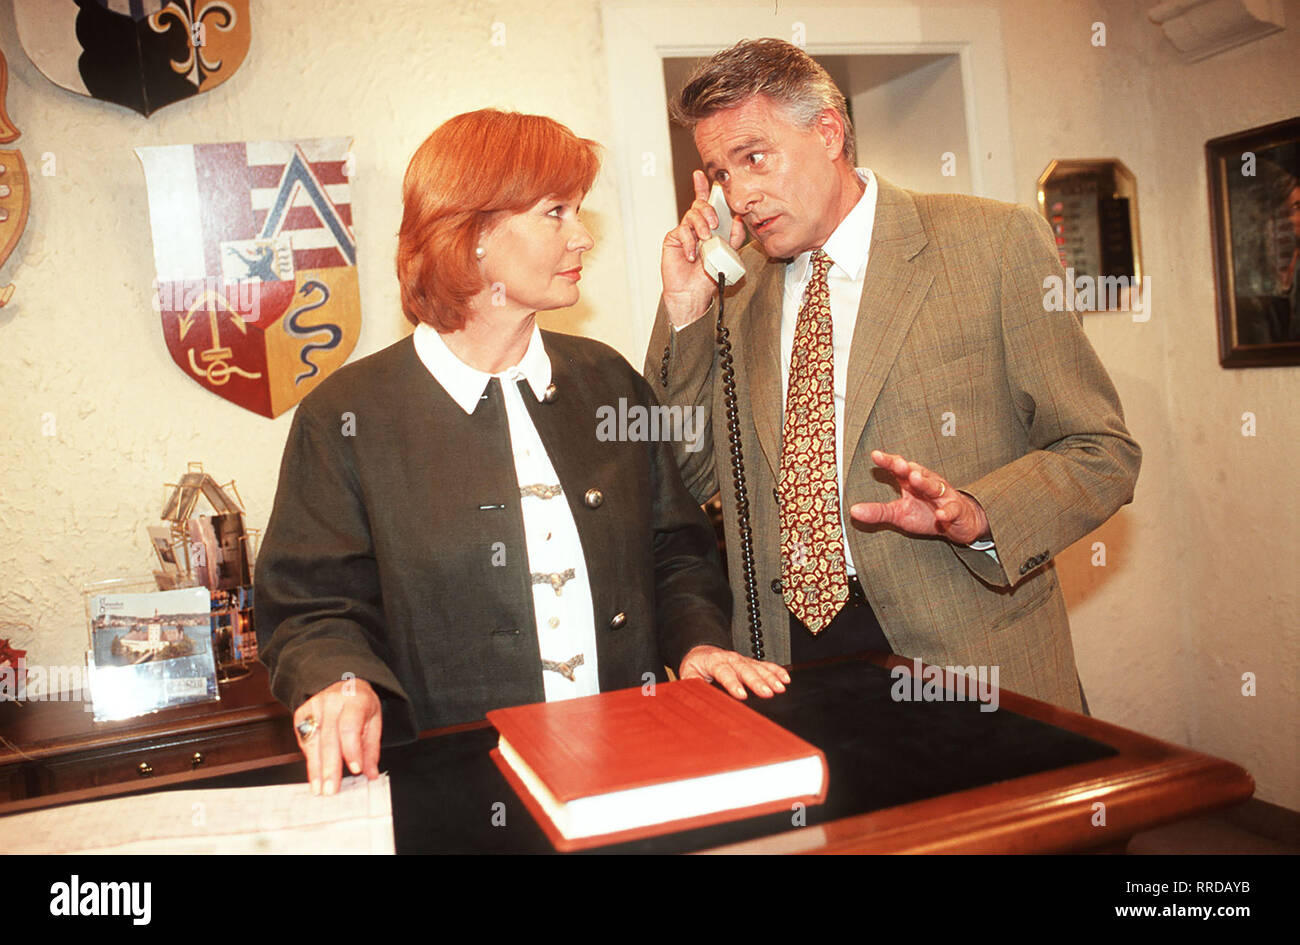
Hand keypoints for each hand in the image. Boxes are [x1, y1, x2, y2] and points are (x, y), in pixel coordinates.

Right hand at [294, 677, 382, 795]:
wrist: (344, 684)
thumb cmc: (361, 705)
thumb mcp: (374, 721)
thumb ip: (371, 749)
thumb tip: (371, 774)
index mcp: (355, 700)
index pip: (350, 727)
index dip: (351, 750)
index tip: (354, 770)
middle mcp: (332, 701)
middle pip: (329, 738)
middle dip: (330, 767)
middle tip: (331, 789)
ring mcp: (314, 706)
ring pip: (313, 741)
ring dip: (315, 768)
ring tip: (319, 788)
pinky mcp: (302, 713)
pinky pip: (305, 739)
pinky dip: (310, 758)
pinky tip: (314, 773)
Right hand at [661, 169, 746, 327]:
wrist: (692, 293)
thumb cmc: (708, 276)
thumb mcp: (727, 254)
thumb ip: (734, 237)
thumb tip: (739, 219)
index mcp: (708, 227)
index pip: (705, 203)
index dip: (702, 187)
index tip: (701, 175)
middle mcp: (695, 227)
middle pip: (700, 206)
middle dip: (708, 211)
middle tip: (714, 224)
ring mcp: (684, 232)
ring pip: (692, 216)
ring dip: (701, 226)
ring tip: (706, 240)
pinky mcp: (673, 239)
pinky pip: (682, 231)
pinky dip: (690, 242)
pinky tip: (693, 255)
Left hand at [679, 644, 789, 699]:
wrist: (702, 651)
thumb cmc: (696, 664)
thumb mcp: (688, 672)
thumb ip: (692, 682)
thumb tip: (694, 693)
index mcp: (714, 661)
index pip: (724, 672)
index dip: (733, 684)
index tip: (741, 694)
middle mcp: (730, 659)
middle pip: (745, 670)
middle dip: (757, 682)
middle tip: (767, 693)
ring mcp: (742, 660)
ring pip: (758, 667)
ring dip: (770, 677)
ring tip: (780, 687)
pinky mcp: (750, 662)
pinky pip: (765, 665)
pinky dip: (776, 671)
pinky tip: (785, 678)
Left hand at [849, 450, 990, 544]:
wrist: (959, 522)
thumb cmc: (927, 513)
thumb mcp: (899, 514)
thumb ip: (878, 511)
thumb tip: (853, 511)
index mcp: (911, 482)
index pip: (898, 469)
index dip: (888, 461)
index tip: (876, 455)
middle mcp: (927, 484)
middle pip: (917, 472)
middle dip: (907, 467)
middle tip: (897, 463)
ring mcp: (943, 496)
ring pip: (934, 487)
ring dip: (925, 482)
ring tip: (915, 478)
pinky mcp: (956, 510)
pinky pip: (952, 510)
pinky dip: (946, 512)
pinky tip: (940, 515)